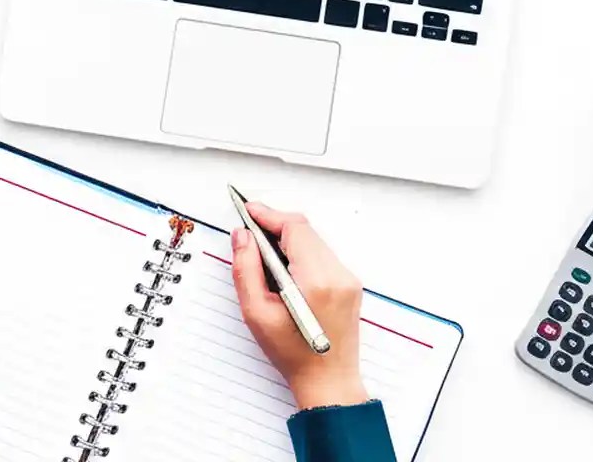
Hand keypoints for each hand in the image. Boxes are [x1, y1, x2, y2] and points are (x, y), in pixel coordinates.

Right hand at [231, 202, 367, 410]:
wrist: (328, 381)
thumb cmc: (293, 355)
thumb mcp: (257, 313)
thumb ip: (246, 270)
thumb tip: (243, 237)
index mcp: (316, 281)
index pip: (294, 229)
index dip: (268, 215)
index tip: (249, 210)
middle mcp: (338, 275)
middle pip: (305, 231)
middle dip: (276, 225)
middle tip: (250, 231)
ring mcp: (348, 279)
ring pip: (314, 241)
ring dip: (289, 240)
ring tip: (264, 253)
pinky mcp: (350, 284)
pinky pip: (322, 255)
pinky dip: (301, 253)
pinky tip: (285, 269)